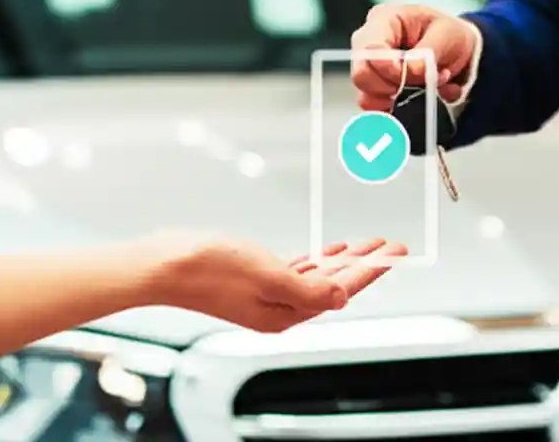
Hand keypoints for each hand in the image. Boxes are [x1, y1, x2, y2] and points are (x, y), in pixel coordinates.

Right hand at [138, 233, 406, 332]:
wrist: (164, 264)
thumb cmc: (207, 269)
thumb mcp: (267, 275)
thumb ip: (308, 288)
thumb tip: (343, 295)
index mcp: (285, 313)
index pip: (340, 290)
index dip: (371, 271)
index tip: (394, 255)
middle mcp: (279, 308)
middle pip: (335, 283)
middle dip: (365, 264)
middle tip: (391, 247)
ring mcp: (267, 294)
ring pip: (319, 276)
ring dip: (344, 260)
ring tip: (368, 245)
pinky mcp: (255, 279)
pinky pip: (298, 271)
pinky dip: (317, 260)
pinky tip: (328, 251)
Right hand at [350, 4, 477, 110]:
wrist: (456, 50)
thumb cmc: (448, 34)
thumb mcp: (447, 35)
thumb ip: (426, 54)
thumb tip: (410, 72)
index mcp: (383, 20)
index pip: (370, 49)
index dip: (389, 68)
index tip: (412, 75)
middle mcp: (368, 44)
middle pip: (362, 76)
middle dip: (393, 86)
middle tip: (419, 82)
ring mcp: (370, 69)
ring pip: (367, 97)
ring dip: (399, 99)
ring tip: (424, 86)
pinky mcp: (375, 91)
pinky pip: (377, 110)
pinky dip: (399, 110)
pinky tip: (416, 97)